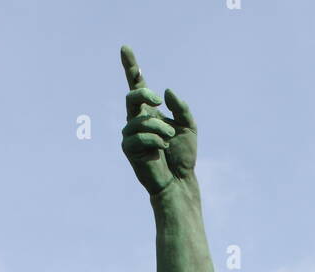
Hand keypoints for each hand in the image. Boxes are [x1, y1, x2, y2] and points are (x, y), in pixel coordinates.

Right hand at [120, 45, 196, 196]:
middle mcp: (137, 120)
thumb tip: (166, 92)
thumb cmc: (183, 156)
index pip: (137, 87)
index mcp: (150, 112)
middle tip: (157, 100)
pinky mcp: (129, 149)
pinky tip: (161, 148)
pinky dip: (154, 140)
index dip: (131, 68)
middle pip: (132, 96)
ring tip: (169, 139)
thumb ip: (181, 108)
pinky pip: (138, 136)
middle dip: (144, 95)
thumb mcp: (189, 127)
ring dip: (159, 128)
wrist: (180, 180)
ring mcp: (131, 135)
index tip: (125, 48)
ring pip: (140, 120)